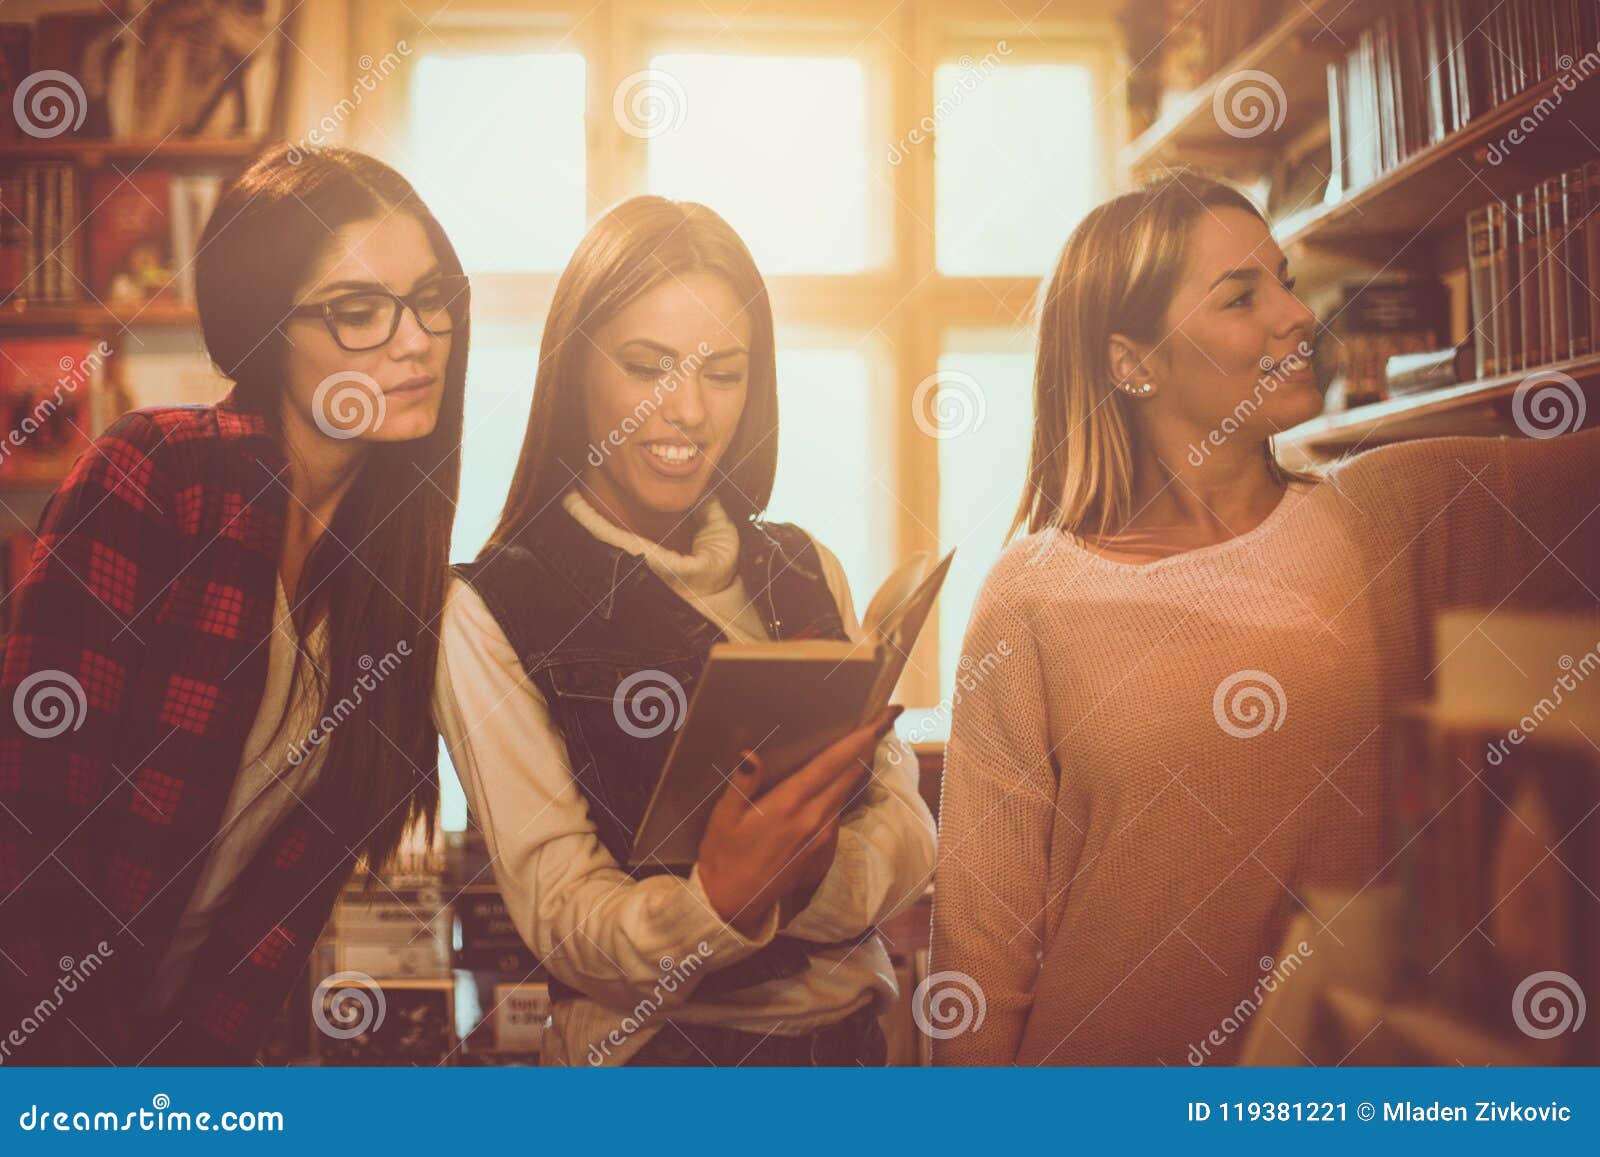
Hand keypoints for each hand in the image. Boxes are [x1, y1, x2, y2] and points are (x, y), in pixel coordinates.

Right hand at [696, 706, 900, 936]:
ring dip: (858, 765)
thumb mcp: (724, 816)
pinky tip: (835, 782)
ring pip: (849, 791)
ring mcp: (824, 837)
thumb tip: (751, 754)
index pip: (836, 761)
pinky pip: (839, 812)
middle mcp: (815, 819)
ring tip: (864, 740)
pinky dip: (843, 790)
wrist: (733, 905)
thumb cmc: (723, 856)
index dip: (864, 735)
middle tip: (887, 717)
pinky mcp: (825, 852)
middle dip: (871, 742)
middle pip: (853, 772)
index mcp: (790, 804)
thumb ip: (743, 783)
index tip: (887, 715)